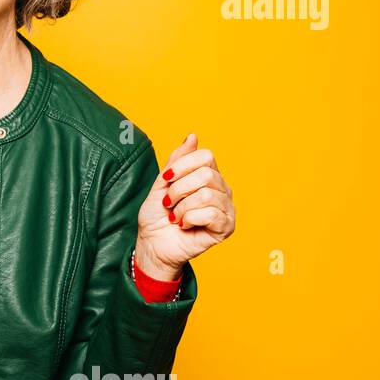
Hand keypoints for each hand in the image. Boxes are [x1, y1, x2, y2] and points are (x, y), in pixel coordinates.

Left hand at [133, 133, 235, 279]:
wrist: (152, 243)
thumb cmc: (157, 215)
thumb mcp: (162, 183)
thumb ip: (177, 161)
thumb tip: (193, 136)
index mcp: (209, 176)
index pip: (205, 156)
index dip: (182, 165)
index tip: (165, 179)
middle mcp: (222, 189)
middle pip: (207, 174)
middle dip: (179, 189)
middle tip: (168, 203)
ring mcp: (226, 208)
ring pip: (207, 195)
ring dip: (182, 207)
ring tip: (175, 216)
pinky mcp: (226, 227)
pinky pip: (211, 214)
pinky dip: (190, 219)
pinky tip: (184, 225)